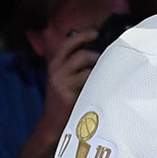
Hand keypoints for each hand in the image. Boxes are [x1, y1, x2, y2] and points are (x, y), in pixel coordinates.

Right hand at [16, 30, 102, 157]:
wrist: (52, 124)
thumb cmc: (64, 102)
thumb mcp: (64, 81)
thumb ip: (75, 68)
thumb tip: (98, 54)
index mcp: (55, 65)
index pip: (67, 43)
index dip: (81, 35)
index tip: (95, 32)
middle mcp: (56, 70)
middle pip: (74, 48)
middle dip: (90, 45)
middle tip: (103, 48)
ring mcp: (61, 81)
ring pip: (82, 60)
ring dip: (96, 61)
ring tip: (103, 69)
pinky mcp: (67, 93)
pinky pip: (87, 78)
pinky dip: (98, 77)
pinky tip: (104, 82)